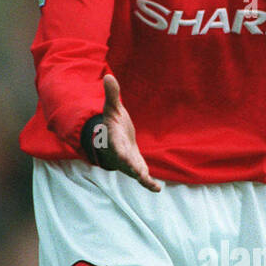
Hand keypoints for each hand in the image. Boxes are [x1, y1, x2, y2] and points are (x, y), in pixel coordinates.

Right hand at [87, 73, 160, 191]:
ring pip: (134, 172)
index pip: (116, 145)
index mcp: (114, 139)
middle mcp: (120, 153)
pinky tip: (158, 188)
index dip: (119, 150)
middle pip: (125, 162)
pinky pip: (142, 177)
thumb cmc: (113, 123)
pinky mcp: (137, 167)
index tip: (121, 155)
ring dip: (141, 177)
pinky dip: (148, 184)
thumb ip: (111, 95)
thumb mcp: (112, 108)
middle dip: (131, 167)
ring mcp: (128, 163)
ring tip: (149, 183)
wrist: (114, 139)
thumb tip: (107, 76)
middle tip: (139, 173)